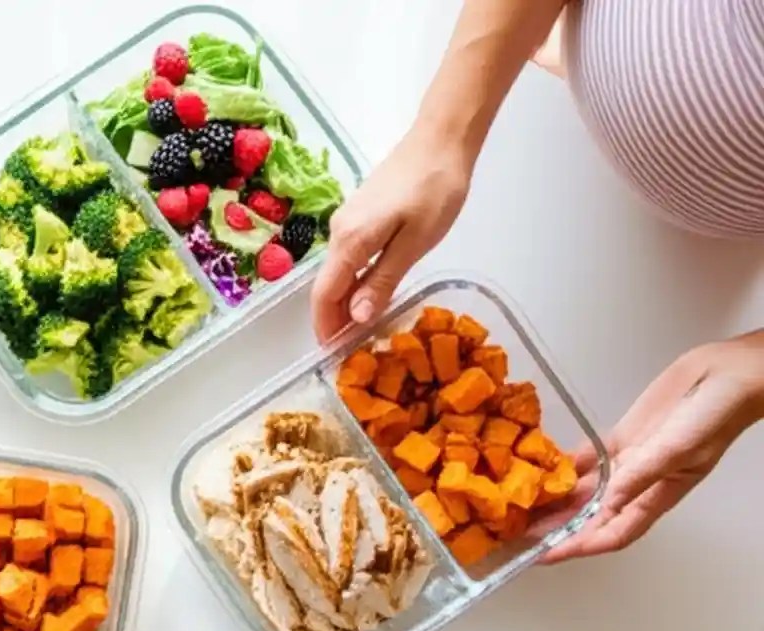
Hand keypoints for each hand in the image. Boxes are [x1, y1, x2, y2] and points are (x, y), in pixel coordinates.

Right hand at [310, 128, 471, 342]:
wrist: (441, 140)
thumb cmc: (434, 189)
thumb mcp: (415, 242)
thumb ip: (383, 280)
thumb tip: (357, 318)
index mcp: (350, 241)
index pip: (325, 294)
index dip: (325, 327)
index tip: (333, 356)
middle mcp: (340, 232)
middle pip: (326, 286)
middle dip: (333, 320)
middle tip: (351, 352)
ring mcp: (348, 222)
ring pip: (337, 273)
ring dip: (344, 303)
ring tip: (362, 332)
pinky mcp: (360, 216)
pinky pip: (348, 259)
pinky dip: (353, 283)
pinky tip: (371, 295)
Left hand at [541, 331, 763, 562]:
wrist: (727, 374)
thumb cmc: (714, 415)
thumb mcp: (678, 448)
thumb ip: (640, 474)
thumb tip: (607, 502)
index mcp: (657, 495)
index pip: (611, 533)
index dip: (577, 546)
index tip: (543, 554)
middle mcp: (638, 483)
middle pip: (590, 515)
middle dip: (557, 527)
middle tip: (516, 532)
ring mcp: (629, 459)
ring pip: (585, 488)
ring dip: (555, 498)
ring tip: (519, 505)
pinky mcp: (623, 436)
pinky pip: (588, 458)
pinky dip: (564, 465)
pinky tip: (539, 468)